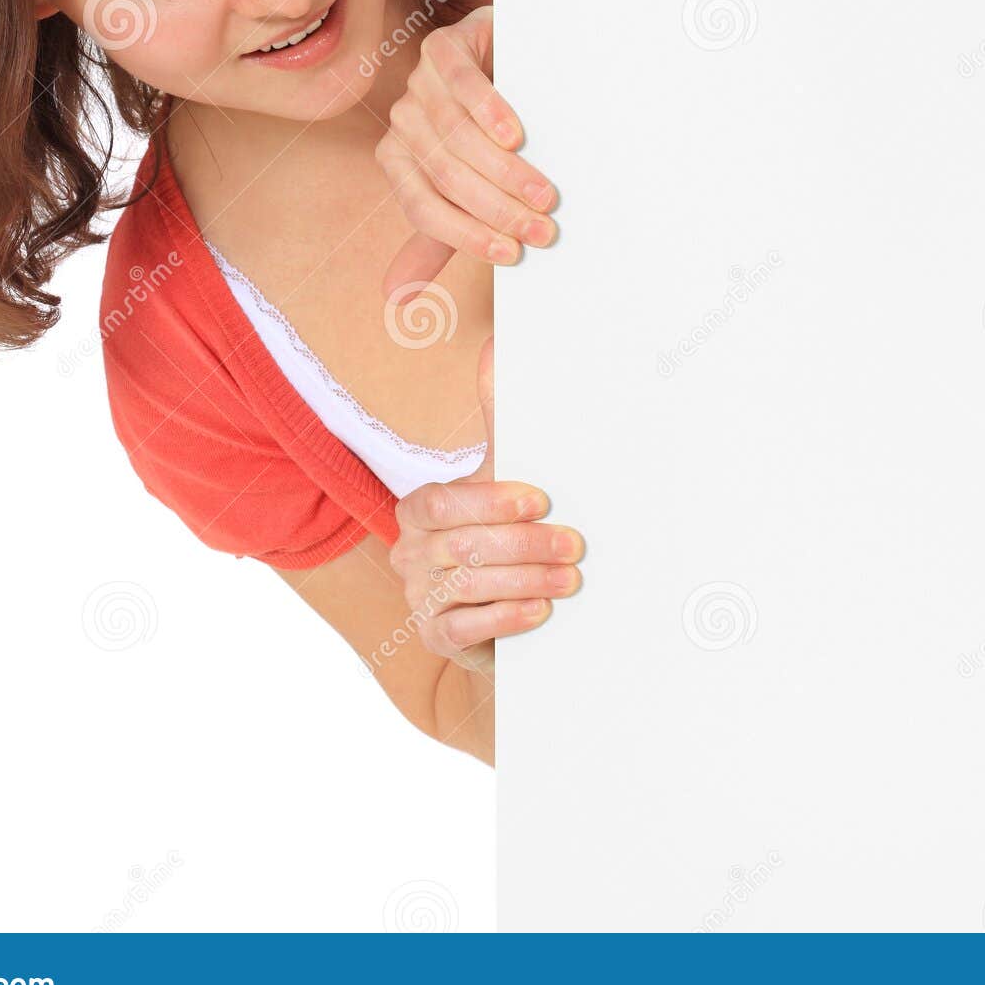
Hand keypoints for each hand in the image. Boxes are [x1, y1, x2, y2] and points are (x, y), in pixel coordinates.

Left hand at [376, 6, 559, 300]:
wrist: (511, 57)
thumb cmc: (494, 132)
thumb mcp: (469, 188)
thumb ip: (438, 237)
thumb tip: (396, 298)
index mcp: (400, 161)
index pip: (423, 209)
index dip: (468, 235)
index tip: (513, 254)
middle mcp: (403, 122)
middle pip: (444, 175)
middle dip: (496, 209)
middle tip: (542, 229)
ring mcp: (419, 82)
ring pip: (455, 136)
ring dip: (503, 171)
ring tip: (544, 194)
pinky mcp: (443, 48)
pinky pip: (460, 85)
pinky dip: (488, 113)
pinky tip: (515, 135)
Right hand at [388, 336, 583, 675]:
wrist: (499, 604)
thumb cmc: (501, 531)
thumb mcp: (500, 474)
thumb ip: (495, 416)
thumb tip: (496, 349)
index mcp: (418, 510)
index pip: (440, 503)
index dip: (489, 501)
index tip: (540, 500)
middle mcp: (409, 552)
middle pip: (461, 546)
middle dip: (525, 545)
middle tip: (574, 545)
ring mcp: (419, 597)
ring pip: (468, 586)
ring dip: (526, 581)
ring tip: (571, 578)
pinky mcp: (435, 635)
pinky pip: (464, 628)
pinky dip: (506, 618)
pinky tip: (541, 611)